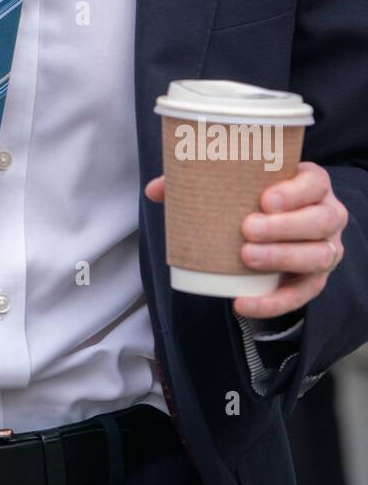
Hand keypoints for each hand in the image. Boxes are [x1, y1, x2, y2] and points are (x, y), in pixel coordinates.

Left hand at [144, 162, 347, 319]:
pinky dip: (274, 302)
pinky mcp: (316, 279)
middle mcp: (328, 214)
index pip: (314, 183)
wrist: (286, 226)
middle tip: (247, 229)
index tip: (264, 199)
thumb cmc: (259, 198)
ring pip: (317, 256)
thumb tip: (156, 189)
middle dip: (284, 227)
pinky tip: (244, 302)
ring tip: (247, 257)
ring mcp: (326, 249)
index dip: (294, 192)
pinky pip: (303, 295)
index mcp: (312, 183)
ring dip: (282, 258)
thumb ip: (198, 182)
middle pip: (319, 221)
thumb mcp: (239, 185)